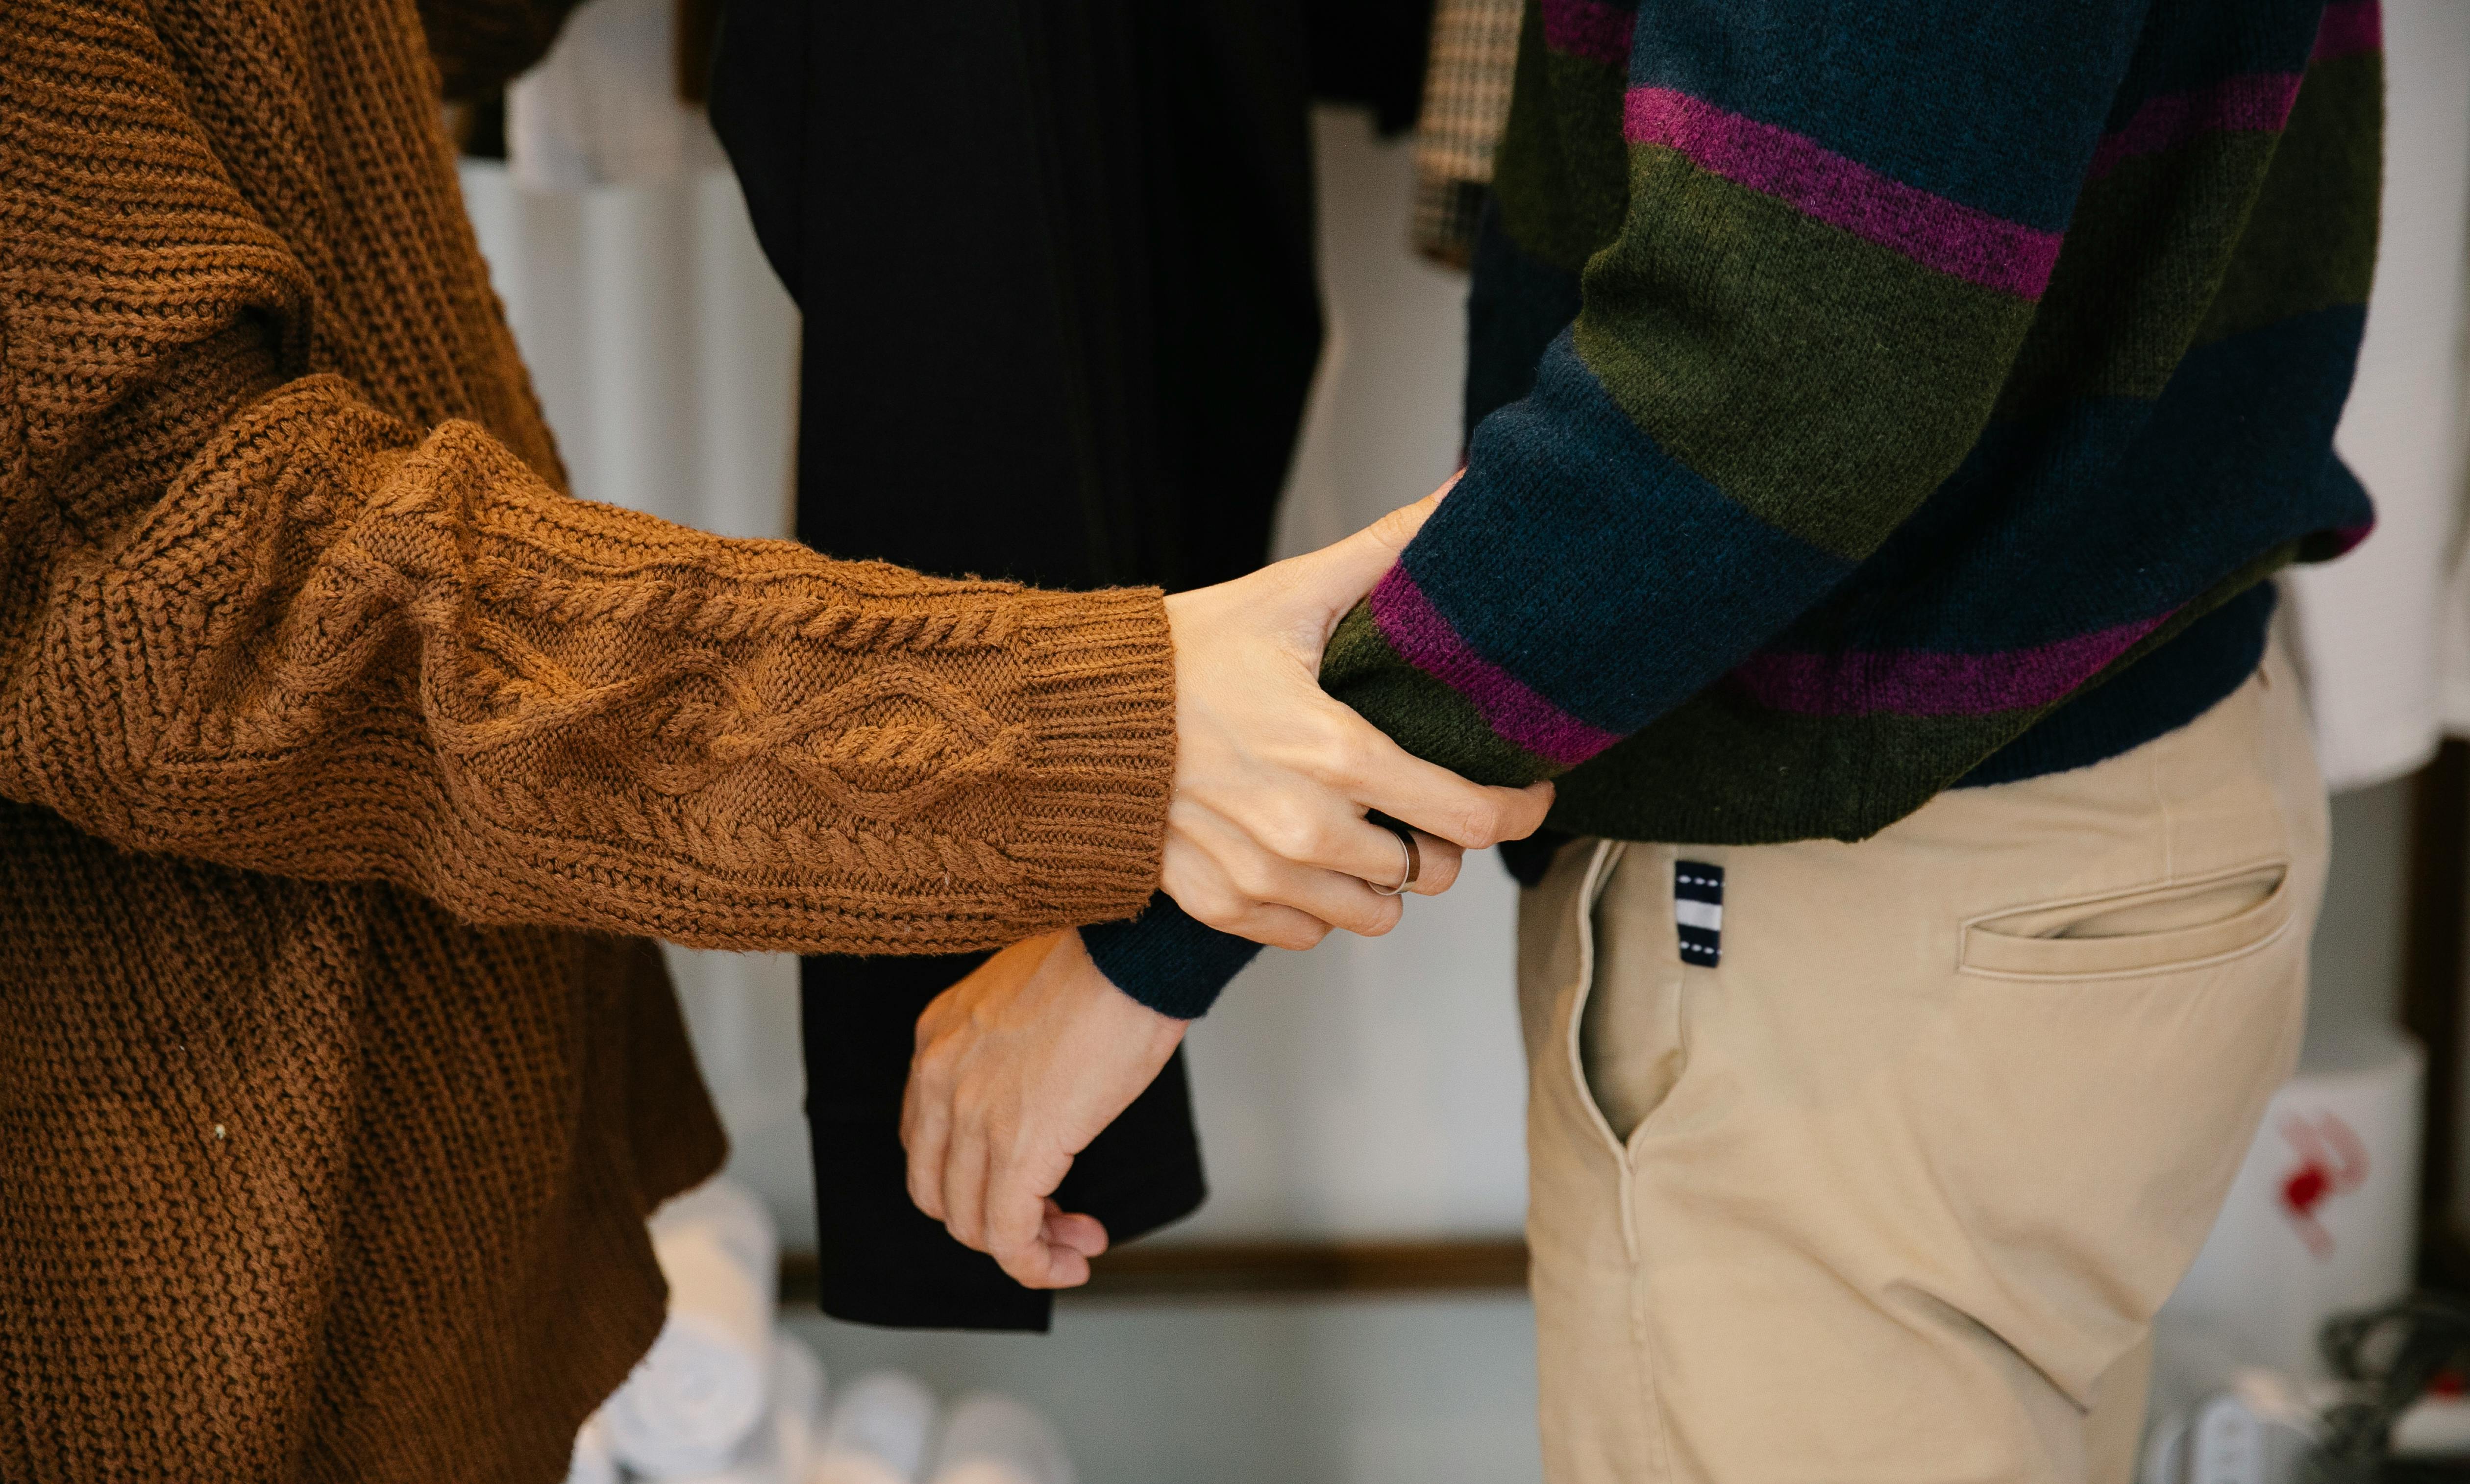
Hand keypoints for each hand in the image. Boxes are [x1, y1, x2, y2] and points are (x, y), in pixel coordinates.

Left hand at [902, 928, 1183, 1288]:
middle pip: (939, 1191)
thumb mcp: (1025, 1006)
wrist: (1137, 948)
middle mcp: (937, 1078)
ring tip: (1076, 1244)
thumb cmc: (1104, 965)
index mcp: (936, 1040)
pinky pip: (1008, 1235)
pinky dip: (1036, 1264)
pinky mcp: (1018, 1147)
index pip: (926, 1142)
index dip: (974, 1180)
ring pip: (971, 1221)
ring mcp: (971, 1114)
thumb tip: (1037, 1104)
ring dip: (1025, 1248)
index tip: (1029, 1186)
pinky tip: (1072, 1261)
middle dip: (993, 1221)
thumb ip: (1007, 1056)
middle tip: (1053, 1222)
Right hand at [1163, 482, 1553, 949]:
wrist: (1075, 714)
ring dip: (1380, 878)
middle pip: (1430, 872)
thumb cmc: (1186, 652)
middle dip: (1436, 837)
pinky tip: (1300, 851)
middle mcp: (1305, 828)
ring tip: (1359, 828)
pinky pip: (1310, 933)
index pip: (1472, 817)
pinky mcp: (1223, 906)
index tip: (1521, 791)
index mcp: (1337, 755)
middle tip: (1416, 798)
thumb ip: (1385, 550)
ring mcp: (1262, 875)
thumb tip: (1461, 489)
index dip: (1515, 808)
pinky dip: (1317, 902)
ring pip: (1376, 916)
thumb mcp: (1291, 595)